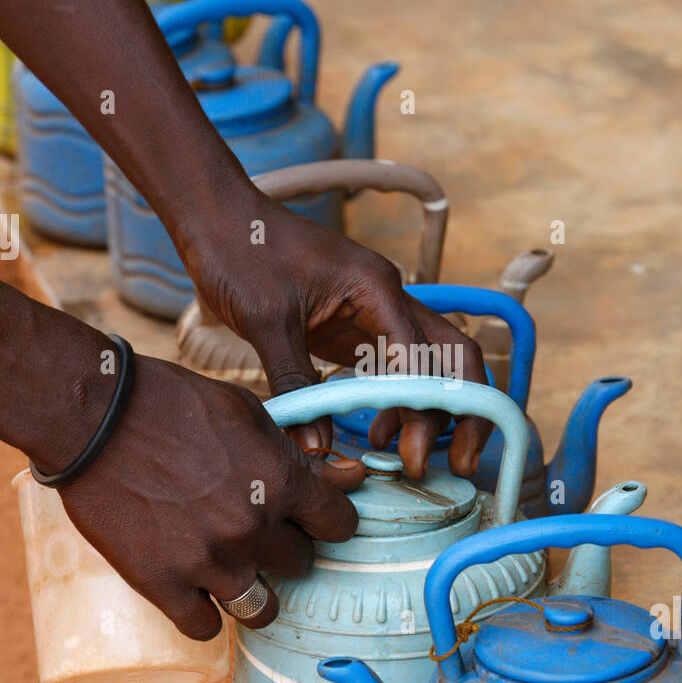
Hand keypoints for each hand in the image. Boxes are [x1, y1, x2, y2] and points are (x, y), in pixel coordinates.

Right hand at [58, 356, 365, 637]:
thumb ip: (296, 453)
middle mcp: (252, 528)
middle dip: (284, 547)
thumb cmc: (171, 404)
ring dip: (254, 591)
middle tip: (255, 530)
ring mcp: (208, 562)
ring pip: (262, 610)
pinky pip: (204, 627)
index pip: (340, 525)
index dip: (330, 521)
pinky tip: (194, 590)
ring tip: (233, 569)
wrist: (93, 418)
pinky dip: (203, 613)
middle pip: (300, 564)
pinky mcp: (162, 584)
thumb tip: (350, 476)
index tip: (314, 519)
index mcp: (280, 481)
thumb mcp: (248, 412)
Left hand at [184, 190, 491, 479]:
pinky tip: (376, 432)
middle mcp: (388, 299)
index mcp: (377, 289)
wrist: (219, 217)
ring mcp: (375, 312)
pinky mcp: (354, 325)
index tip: (413, 457)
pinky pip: (391, 368)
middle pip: (451, 358)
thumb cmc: (243, 251)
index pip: (423, 358)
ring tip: (401, 457)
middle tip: (456, 466)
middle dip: (462, 412)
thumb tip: (314, 450)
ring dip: (427, 411)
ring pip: (427, 366)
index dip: (426, 412)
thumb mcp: (266, 322)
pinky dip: (395, 401)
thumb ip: (295, 384)